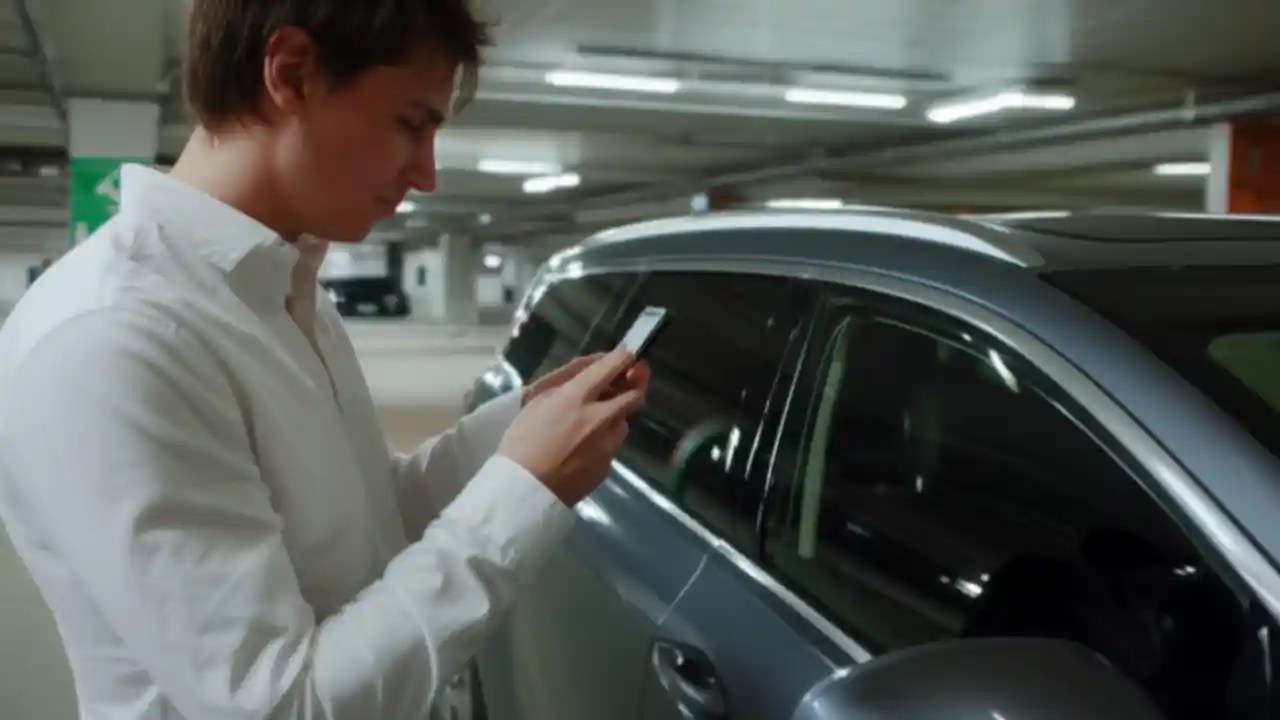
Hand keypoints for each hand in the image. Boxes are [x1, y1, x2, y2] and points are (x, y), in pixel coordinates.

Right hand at [500, 349, 649, 505]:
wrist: (524, 490)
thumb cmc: (521, 442)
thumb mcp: (536, 403)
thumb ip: (566, 386)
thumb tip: (590, 378)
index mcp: (578, 397)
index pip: (613, 366)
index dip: (625, 357)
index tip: (628, 356)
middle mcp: (600, 417)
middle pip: (635, 394)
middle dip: (634, 385)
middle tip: (625, 384)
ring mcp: (608, 444)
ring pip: (623, 422)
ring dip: (615, 417)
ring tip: (591, 425)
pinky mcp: (608, 466)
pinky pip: (612, 446)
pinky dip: (603, 442)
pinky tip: (581, 451)